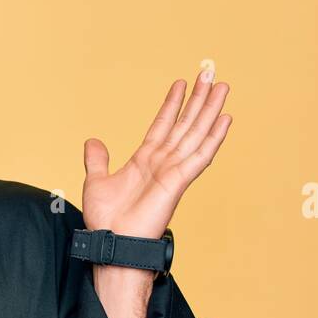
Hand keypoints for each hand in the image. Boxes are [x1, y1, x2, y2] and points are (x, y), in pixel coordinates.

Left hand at [82, 69, 231, 237]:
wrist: (112, 243)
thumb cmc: (106, 221)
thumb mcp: (96, 181)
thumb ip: (98, 160)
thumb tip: (93, 142)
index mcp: (145, 160)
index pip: (163, 125)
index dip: (172, 104)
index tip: (181, 83)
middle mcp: (162, 163)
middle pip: (185, 124)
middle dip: (197, 99)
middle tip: (210, 74)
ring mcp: (173, 171)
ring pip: (196, 133)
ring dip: (210, 110)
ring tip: (222, 86)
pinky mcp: (179, 182)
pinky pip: (200, 156)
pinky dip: (213, 137)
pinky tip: (225, 119)